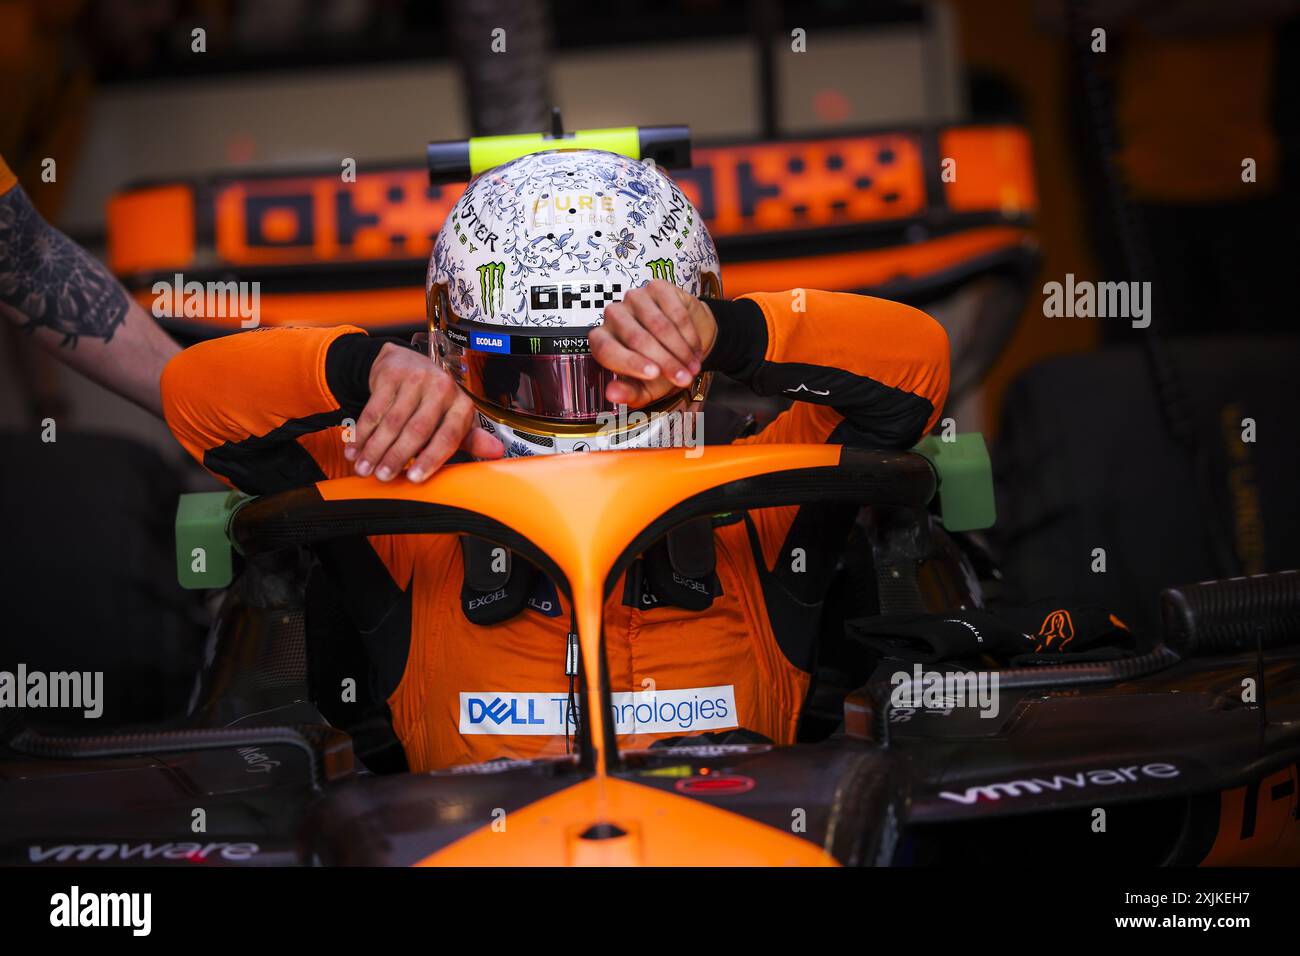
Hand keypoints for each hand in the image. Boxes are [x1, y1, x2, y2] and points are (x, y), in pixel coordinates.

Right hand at [346, 343, 503, 481]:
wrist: (405, 362)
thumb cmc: (433, 400)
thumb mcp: (454, 417)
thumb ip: (471, 439)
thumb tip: (497, 452)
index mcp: (461, 404)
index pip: (449, 436)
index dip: (431, 459)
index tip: (415, 479)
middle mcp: (442, 388)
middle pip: (417, 430)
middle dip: (397, 457)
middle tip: (383, 476)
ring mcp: (416, 379)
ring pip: (392, 422)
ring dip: (375, 449)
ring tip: (364, 468)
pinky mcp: (391, 375)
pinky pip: (373, 410)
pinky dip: (362, 433)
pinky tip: (355, 449)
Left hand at [588, 279, 716, 407]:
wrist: (686, 343)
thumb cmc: (661, 366)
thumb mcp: (646, 387)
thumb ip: (629, 393)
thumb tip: (612, 394)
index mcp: (602, 340)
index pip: (607, 349)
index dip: (630, 363)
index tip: (654, 374)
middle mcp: (613, 316)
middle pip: (636, 338)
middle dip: (665, 362)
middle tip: (684, 379)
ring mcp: (634, 298)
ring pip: (658, 325)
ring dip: (680, 350)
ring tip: (692, 367)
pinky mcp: (656, 287)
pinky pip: (674, 311)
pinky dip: (688, 333)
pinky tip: (694, 348)